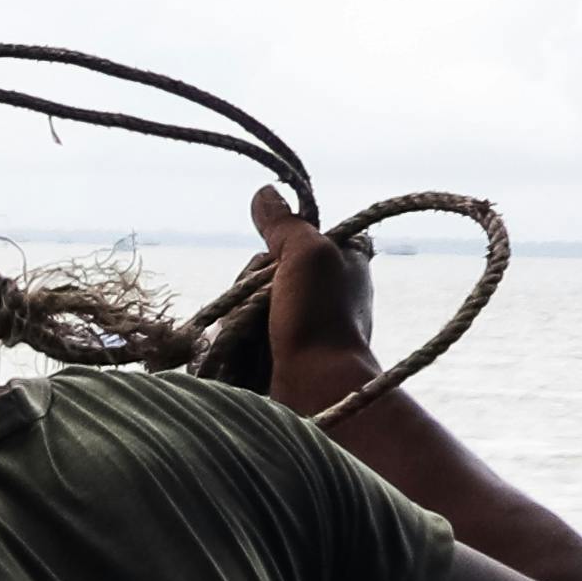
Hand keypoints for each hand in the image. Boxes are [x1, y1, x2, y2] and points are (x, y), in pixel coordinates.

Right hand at [233, 182, 375, 412]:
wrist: (314, 389)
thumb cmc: (319, 318)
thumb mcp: (307, 254)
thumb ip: (284, 224)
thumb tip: (264, 192)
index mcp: (345, 260)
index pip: (293, 239)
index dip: (277, 251)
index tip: (277, 264)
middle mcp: (327, 290)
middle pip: (262, 272)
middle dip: (251, 288)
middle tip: (265, 306)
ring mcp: (302, 325)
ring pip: (248, 305)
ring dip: (240, 319)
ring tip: (254, 338)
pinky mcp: (280, 355)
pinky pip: (242, 337)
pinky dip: (236, 343)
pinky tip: (244, 353)